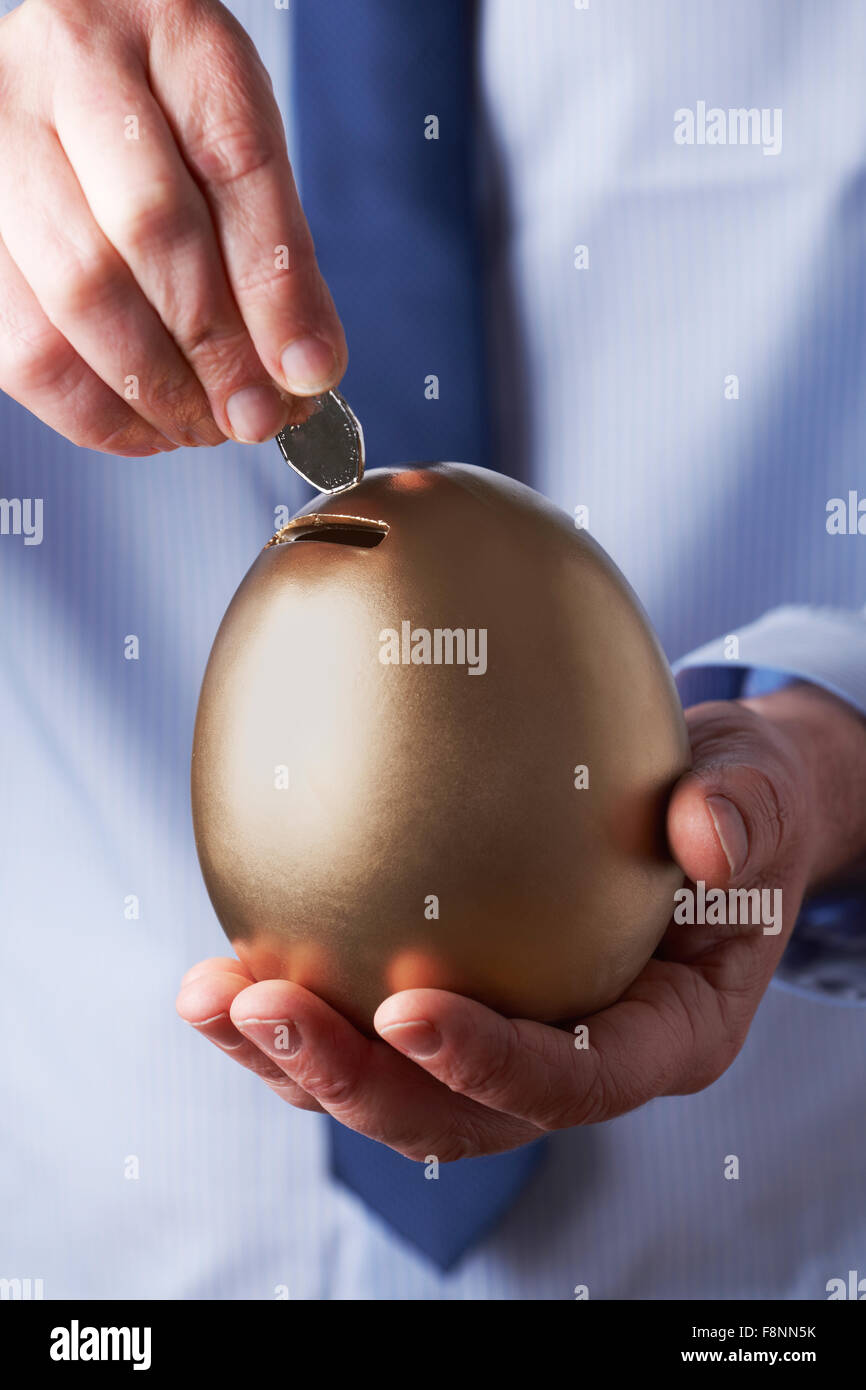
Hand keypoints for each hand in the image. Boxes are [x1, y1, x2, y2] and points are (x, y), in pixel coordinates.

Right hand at [0, 0, 345, 453]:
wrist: (79, 64)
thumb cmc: (169, 109)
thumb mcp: (242, 146)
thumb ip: (277, 254)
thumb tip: (302, 372)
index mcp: (170, 31)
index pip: (233, 163)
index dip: (275, 288)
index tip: (306, 371)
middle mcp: (72, 64)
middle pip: (148, 231)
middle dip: (214, 350)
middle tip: (254, 415)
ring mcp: (1, 137)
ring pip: (75, 292)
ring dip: (152, 389)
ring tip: (204, 426)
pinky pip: (18, 342)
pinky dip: (91, 408)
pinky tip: (144, 426)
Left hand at [177, 683, 865, 1159]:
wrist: (703, 807)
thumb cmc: (737, 803)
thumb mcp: (761, 792)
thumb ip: (745, 814)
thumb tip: (703, 833)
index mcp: (664, 1037)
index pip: (575, 1080)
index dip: (489, 1065)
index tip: (407, 1010)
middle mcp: (576, 1061)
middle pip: (456, 1117)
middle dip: (353, 1080)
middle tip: (263, 1009)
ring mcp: (508, 1042)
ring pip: (392, 1092)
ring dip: (292, 1061)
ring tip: (207, 998)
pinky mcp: (458, 1003)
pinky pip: (365, 1029)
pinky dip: (292, 1006)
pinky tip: (224, 965)